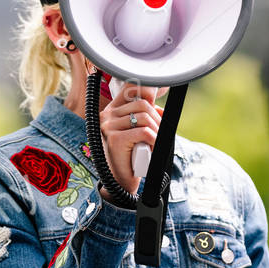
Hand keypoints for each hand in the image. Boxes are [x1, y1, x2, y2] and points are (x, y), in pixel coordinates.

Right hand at [99, 81, 161, 196]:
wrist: (120, 180)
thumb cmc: (131, 155)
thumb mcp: (139, 131)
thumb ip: (147, 117)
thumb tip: (161, 109)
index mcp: (112, 110)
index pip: (131, 87)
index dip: (148, 93)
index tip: (155, 106)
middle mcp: (107, 115)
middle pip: (142, 104)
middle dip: (157, 120)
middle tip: (158, 135)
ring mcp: (109, 126)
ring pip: (145, 118)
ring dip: (156, 132)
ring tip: (154, 143)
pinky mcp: (115, 139)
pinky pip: (144, 132)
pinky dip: (154, 141)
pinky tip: (151, 149)